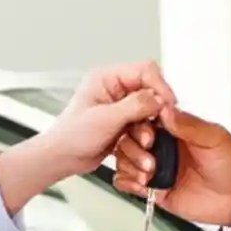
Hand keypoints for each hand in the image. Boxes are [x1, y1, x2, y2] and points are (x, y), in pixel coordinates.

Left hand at [0, 62, 175, 215]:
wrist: (62, 159)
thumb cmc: (71, 136)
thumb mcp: (105, 119)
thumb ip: (135, 106)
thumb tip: (158, 99)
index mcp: (107, 77)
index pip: (144, 70)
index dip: (159, 86)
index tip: (168, 104)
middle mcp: (115, 89)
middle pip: (150, 92)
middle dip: (154, 113)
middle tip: (159, 125)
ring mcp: (121, 107)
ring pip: (149, 113)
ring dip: (148, 130)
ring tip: (143, 144)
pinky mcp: (124, 123)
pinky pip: (143, 127)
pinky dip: (143, 140)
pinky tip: (139, 151)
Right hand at [112, 107, 230, 226]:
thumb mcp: (215, 138)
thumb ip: (190, 125)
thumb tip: (166, 109)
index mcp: (175, 128)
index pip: (145, 118)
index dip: (141, 124)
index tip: (149, 136)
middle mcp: (162, 145)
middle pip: (129, 137)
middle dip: (133, 147)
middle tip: (150, 159)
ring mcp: (156, 166)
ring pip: (125, 158)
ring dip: (129, 165)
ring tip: (148, 175)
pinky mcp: (153, 188)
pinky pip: (127, 182)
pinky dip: (126, 182)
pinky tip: (140, 185)